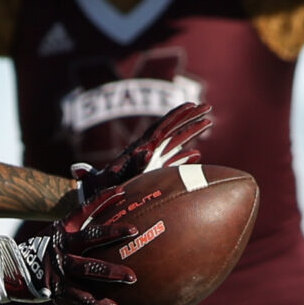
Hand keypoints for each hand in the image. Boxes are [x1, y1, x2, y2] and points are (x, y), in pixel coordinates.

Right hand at [0, 190, 142, 304]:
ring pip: (89, 267)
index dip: (102, 199)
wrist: (7, 271)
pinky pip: (81, 296)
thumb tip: (101, 229)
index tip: (122, 190)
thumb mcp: (53, 236)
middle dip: (113, 233)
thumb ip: (75, 231)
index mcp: (62, 230)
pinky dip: (98, 303)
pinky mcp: (56, 286)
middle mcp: (62, 245)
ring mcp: (59, 266)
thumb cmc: (38, 252)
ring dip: (112, 272)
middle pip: (91, 236)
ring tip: (133, 277)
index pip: (84, 210)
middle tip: (134, 230)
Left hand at [71, 101, 212, 206]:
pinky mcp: (151, 174)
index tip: (191, 104)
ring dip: (191, 132)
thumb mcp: (115, 176)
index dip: (176, 115)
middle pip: (171, 129)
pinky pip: (171, 161)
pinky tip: (197, 154)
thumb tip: (145, 151)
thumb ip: (133, 164)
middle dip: (188, 117)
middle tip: (207, 106)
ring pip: (175, 143)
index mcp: (140, 147)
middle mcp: (147, 150)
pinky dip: (185, 157)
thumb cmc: (103, 190)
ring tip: (209, 122)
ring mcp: (150, 161)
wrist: (94, 200)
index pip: (161, 127)